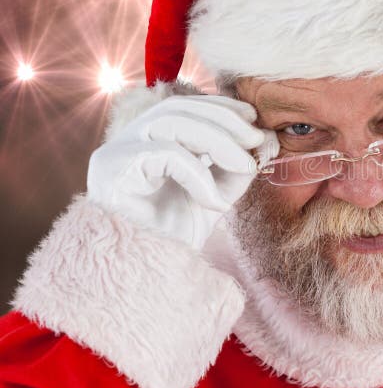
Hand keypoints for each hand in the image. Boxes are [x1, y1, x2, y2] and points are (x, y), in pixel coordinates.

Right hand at [87, 95, 277, 249]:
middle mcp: (126, 143)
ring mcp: (114, 154)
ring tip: (246, 167)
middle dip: (225, 120)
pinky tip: (215, 203)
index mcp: (147, 143)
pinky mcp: (111, 170)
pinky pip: (164, 154)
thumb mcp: (216, 195)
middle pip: (178, 109)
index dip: (220, 107)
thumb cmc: (174, 239)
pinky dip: (198, 174)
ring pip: (171, 122)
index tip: (254, 118)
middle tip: (258, 140)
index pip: (184, 107)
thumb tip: (265, 139)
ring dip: (219, 140)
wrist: (147, 279)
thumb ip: (234, 168)